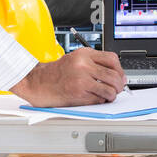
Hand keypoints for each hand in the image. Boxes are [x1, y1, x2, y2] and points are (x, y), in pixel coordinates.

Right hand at [10, 48, 126, 106]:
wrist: (37, 82)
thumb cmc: (55, 73)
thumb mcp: (75, 59)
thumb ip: (94, 63)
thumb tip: (116, 75)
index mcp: (84, 54)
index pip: (112, 59)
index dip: (120, 70)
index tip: (120, 76)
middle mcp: (83, 65)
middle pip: (114, 75)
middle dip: (119, 85)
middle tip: (117, 88)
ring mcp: (81, 80)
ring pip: (109, 89)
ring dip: (112, 95)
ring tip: (108, 95)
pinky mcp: (78, 94)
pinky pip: (99, 100)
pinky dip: (101, 101)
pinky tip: (96, 99)